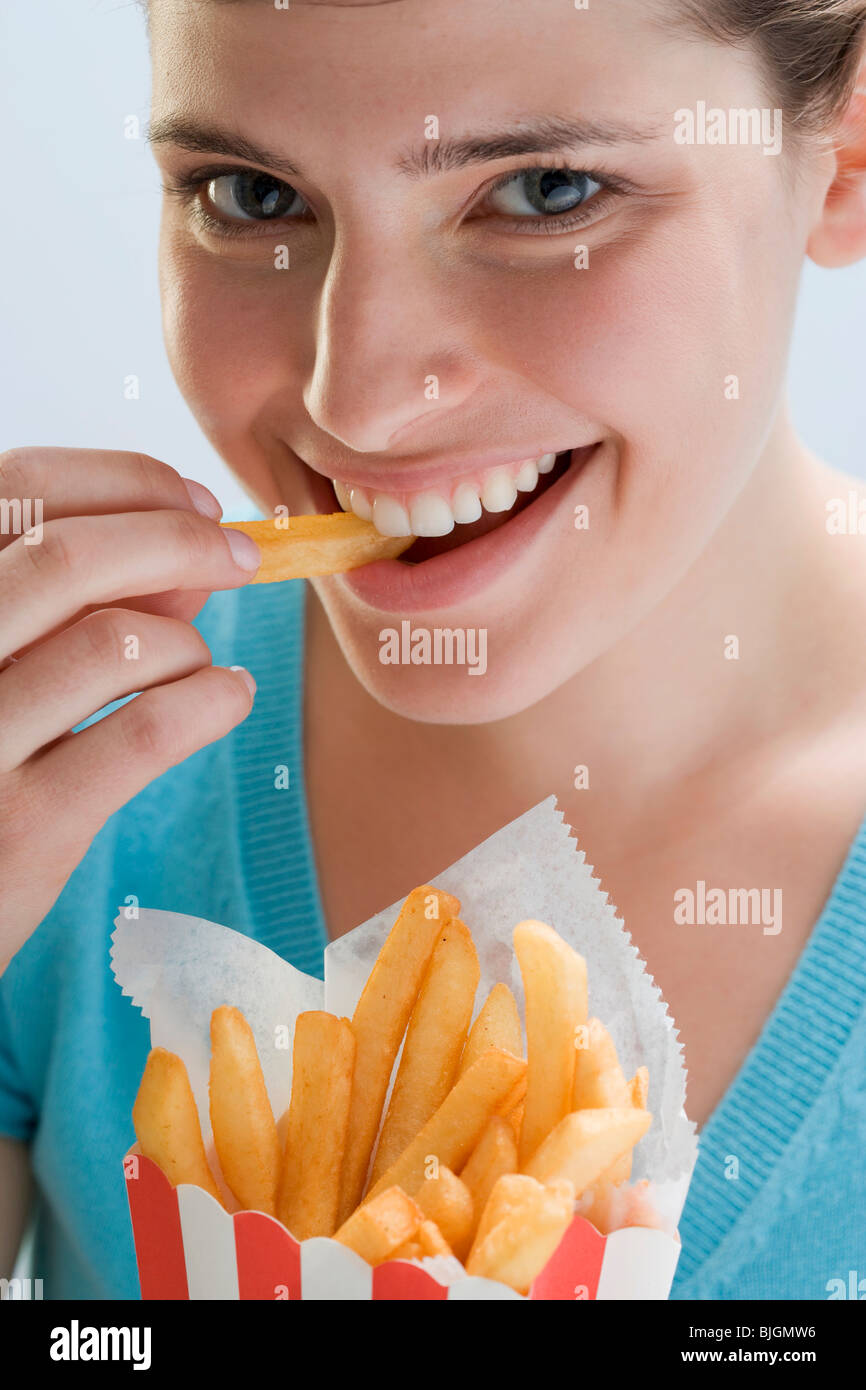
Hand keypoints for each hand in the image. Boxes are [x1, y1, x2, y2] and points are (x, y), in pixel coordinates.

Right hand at [0, 447, 262, 971]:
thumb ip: (72, 607)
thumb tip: (189, 558)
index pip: (16, 486)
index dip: (124, 481)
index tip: (197, 503)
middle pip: (68, 555)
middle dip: (181, 540)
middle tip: (244, 557)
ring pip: (119, 641)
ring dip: (185, 641)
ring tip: (195, 664)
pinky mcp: (23, 827)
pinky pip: (148, 731)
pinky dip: (213, 700)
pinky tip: (229, 697)